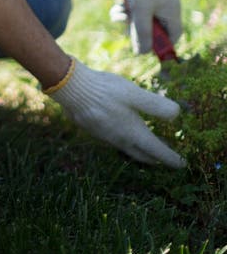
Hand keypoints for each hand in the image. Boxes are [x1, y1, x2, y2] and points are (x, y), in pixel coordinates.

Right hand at [46, 58, 184, 167]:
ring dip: (140, 150)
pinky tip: (123, 132)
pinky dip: (126, 142)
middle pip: (142, 154)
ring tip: (147, 146)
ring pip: (128, 149)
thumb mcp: (134, 94)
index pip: (157, 151)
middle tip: (166, 159)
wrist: (72, 89)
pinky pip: (116, 141)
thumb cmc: (105, 91)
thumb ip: (155, 105)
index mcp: (133, 133)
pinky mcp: (95, 129)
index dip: (171, 158)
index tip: (182, 164)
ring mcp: (106, 136)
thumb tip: (177, 114)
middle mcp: (120, 139)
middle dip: (156, 158)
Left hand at [113, 0, 181, 53]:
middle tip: (127, 28)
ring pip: (140, 18)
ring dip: (128, 19)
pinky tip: (117, 7)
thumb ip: (142, 32)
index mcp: (171, 10)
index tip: (147, 49)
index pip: (173, 35)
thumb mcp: (140, 10)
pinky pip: (134, 8)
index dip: (162, 45)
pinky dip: (125, 9)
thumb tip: (142, 53)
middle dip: (138, 29)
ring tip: (118, 13)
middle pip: (154, 28)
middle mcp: (164, 5)